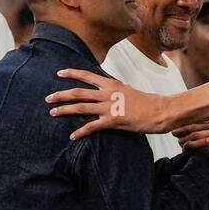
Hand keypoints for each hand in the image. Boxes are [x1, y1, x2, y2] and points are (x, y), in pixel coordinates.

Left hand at [46, 71, 165, 137]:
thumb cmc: (148, 103)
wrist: (160, 111)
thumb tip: (106, 93)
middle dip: (61, 94)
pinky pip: (91, 127)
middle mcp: (108, 94)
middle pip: (78, 92)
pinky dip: (80, 132)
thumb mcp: (129, 91)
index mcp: (112, 84)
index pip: (87, 75)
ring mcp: (109, 107)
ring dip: (64, 110)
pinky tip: (72, 136)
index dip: (71, 73)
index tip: (59, 73)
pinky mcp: (113, 121)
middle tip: (48, 98)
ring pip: (80, 108)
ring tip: (52, 112)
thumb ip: (115, 92)